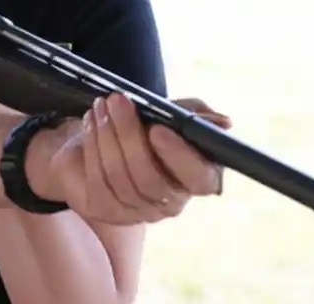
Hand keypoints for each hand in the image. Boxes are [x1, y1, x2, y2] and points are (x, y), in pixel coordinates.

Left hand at [26, 93, 228, 224]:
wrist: (99, 141)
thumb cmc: (143, 129)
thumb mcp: (168, 115)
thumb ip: (192, 116)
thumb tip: (222, 122)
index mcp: (197, 179)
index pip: (199, 179)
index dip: (179, 157)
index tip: (158, 129)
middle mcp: (171, 202)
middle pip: (150, 178)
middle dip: (129, 134)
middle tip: (117, 101)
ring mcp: (137, 212)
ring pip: (120, 178)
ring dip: (107, 135)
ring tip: (101, 106)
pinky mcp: (105, 210)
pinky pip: (97, 180)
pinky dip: (92, 146)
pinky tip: (91, 123)